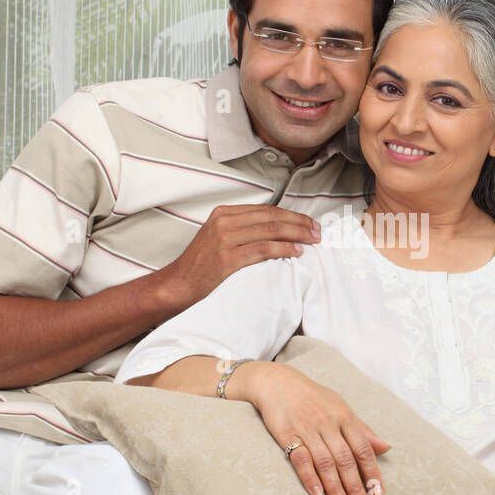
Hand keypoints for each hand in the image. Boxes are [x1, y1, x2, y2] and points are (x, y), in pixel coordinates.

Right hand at [166, 204, 321, 309]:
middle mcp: (224, 221)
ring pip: (270, 231)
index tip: (309, 222)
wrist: (177, 285)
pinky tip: (296, 252)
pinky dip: (283, 249)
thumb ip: (242, 230)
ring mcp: (225, 239)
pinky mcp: (227, 258)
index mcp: (224, 213)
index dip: (291, 215)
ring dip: (296, 235)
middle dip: (299, 223)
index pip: (266, 210)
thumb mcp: (219, 238)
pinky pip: (263, 250)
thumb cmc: (201, 266)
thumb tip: (277, 230)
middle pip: (271, 217)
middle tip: (317, 231)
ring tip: (312, 240)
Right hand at [235, 363, 390, 494]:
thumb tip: (386, 447)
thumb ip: (362, 429)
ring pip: (325, 462)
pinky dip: (310, 477)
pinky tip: (317, 493)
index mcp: (344, 416)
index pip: (363, 448)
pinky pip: (301, 458)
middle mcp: (328, 423)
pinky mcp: (288, 434)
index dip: (372, 472)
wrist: (277, 383)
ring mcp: (308, 429)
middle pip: (345, 459)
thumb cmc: (312, 397)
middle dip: (355, 485)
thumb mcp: (340, 407)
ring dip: (335, 487)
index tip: (378, 492)